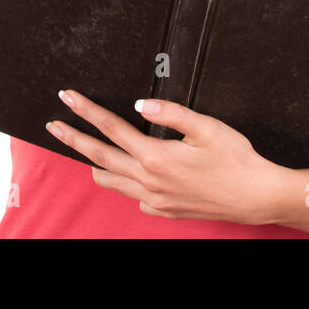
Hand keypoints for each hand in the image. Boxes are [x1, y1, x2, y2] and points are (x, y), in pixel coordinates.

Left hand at [47, 88, 289, 225]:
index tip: (67, 97)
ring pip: (112, 182)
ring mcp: (155, 200)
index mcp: (155, 156)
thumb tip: (139, 104)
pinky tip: (131, 176)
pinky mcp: (165, 211)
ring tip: (85, 150)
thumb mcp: (206, 127)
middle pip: (99, 157)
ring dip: (94, 164)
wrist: (256, 197)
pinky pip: (134, 197)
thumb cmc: (236, 159)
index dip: (86, 111)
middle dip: (74, 139)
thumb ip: (170, 113)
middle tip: (53, 126)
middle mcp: (148, 181)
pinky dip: (125, 184)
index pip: (111, 128)